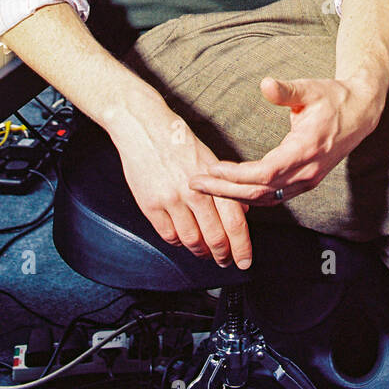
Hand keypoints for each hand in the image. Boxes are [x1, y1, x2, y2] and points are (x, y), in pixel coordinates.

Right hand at [108, 95, 251, 268]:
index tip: (244, 262)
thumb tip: (243, 211)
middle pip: (215, 236)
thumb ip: (225, 186)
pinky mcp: (150, 204)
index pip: (234, 221)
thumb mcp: (209, 159)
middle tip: (226, 262)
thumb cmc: (179, 141)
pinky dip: (179, 243)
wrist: (144, 126)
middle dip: (223, 255)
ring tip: (205, 253)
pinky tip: (183, 240)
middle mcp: (194, 192)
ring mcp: (171, 199)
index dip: (241, 246)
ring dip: (201, 252)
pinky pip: (168, 235)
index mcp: (213, 179)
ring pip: (192, 240)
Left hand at [190, 76, 379, 205]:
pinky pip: (274, 197)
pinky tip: (231, 191)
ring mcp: (308, 180)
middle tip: (195, 184)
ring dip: (234, 197)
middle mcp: (307, 171)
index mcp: (306, 149)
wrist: (361, 112)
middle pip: (261, 191)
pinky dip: (250, 196)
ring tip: (206, 189)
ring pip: (267, 199)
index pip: (266, 173)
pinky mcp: (306, 181)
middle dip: (225, 191)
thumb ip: (287, 90)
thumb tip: (266, 84)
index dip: (237, 176)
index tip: (213, 169)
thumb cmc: (333, 97)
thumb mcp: (310, 88)